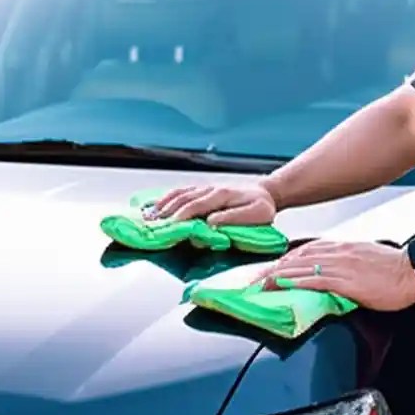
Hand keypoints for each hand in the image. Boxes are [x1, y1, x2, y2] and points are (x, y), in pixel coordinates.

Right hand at [149, 182, 277, 225]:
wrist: (266, 192)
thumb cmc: (261, 207)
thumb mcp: (255, 215)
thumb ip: (233, 218)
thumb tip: (210, 223)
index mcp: (223, 194)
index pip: (197, 205)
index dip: (183, 215)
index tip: (171, 226)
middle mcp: (211, 189)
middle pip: (184, 199)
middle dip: (167, 212)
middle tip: (152, 224)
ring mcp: (206, 188)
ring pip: (180, 193)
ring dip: (163, 204)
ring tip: (149, 216)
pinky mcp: (203, 190)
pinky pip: (182, 190)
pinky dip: (167, 197)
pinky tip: (155, 204)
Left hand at [255, 240, 414, 311]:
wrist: (413, 271)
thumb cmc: (393, 269)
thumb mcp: (364, 260)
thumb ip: (345, 263)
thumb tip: (330, 273)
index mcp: (341, 247)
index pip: (304, 251)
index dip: (283, 261)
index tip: (268, 270)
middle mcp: (337, 252)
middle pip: (296, 259)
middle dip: (272, 269)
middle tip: (252, 280)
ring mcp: (341, 265)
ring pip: (300, 268)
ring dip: (276, 276)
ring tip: (258, 285)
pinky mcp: (347, 281)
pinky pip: (315, 280)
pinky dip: (295, 282)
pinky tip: (282, 285)